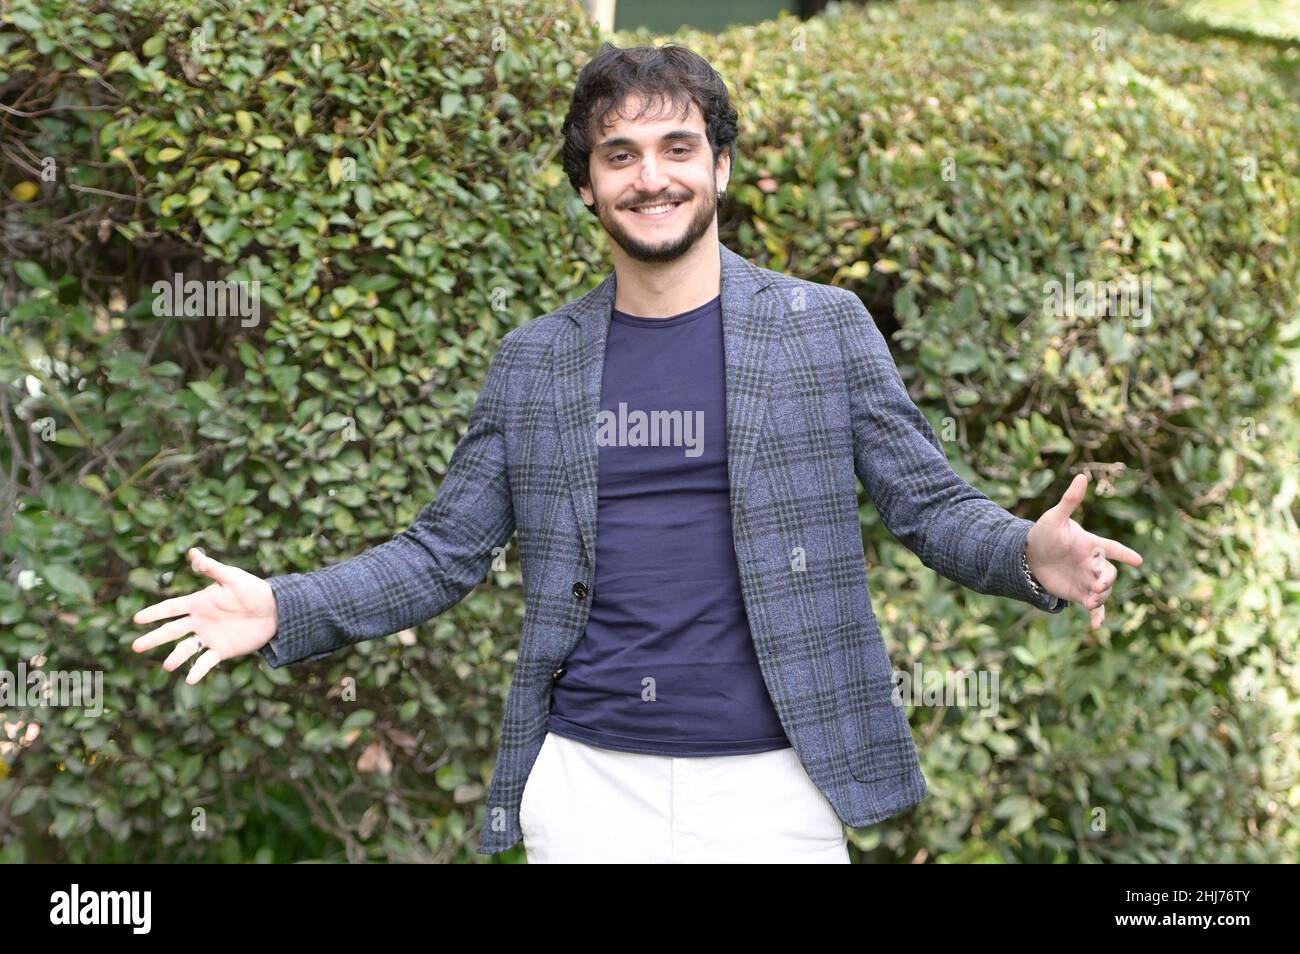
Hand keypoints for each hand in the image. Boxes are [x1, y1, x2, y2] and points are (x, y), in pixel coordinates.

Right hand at [132, 548, 277, 683]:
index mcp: (198, 603)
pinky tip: (190, 679)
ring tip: (167, 666)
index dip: (154, 613)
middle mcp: (199, 621)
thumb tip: (192, 552)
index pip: (171, 608)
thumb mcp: (233, 577)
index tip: (136, 619)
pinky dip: (198, 671)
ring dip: (176, 657)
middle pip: (172, 630)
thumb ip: (212, 568)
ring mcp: (209, 637)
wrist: (275, 610)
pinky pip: (206, 662)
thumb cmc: (253, 590)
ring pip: (186, 648)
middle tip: (136, 647)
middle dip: (154, 638)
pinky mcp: (222, 650)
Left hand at [1026, 473, 1142, 629]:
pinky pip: (1094, 607)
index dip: (1124, 554)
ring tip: (1092, 601)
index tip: (1137, 560)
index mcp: (1091, 544)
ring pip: (1104, 591)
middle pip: (1109, 573)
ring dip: (1102, 597)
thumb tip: (1081, 476)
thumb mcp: (1054, 518)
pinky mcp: (1079, 594)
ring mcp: (1088, 580)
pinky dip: (1097, 617)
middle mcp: (1093, 563)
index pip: (1112, 548)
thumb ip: (1069, 501)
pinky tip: (1096, 627)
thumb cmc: (1043, 534)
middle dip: (1107, 580)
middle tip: (1097, 586)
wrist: (1028, 557)